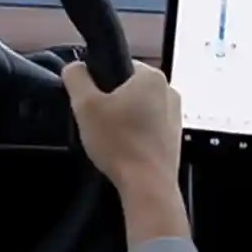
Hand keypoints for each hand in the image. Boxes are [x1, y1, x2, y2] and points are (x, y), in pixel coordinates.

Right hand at [62, 60, 189, 243]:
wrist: (148, 186)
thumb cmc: (118, 142)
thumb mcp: (85, 105)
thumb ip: (76, 78)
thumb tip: (74, 67)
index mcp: (152, 76)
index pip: (119, 65)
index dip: (100, 82)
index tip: (91, 103)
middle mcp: (169, 90)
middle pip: (129, 89)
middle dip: (112, 103)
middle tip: (97, 123)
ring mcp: (176, 115)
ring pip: (139, 109)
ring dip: (124, 119)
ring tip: (110, 139)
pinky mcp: (175, 137)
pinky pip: (149, 128)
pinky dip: (136, 135)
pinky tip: (124, 150)